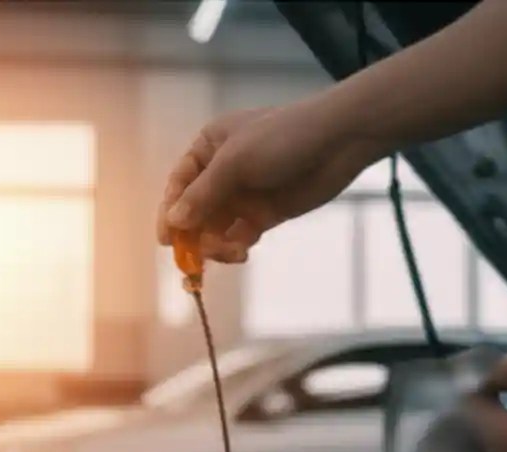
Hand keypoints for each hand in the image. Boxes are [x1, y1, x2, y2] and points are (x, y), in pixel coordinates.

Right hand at [157, 92, 384, 262]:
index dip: (170, 213)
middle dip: (194, 235)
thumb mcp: (236, 161)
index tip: (166, 241)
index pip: (179, 186)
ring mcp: (243, 195)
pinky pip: (238, 237)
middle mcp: (221, 173)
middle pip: (194, 212)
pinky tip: (241, 252)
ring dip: (215, 245)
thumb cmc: (284, 138)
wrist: (339, 141)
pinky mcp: (264, 214)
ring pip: (215, 229)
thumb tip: (173, 223)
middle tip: (195, 259)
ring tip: (230, 252)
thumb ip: (203, 194)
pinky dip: (234, 248)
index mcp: (208, 148)